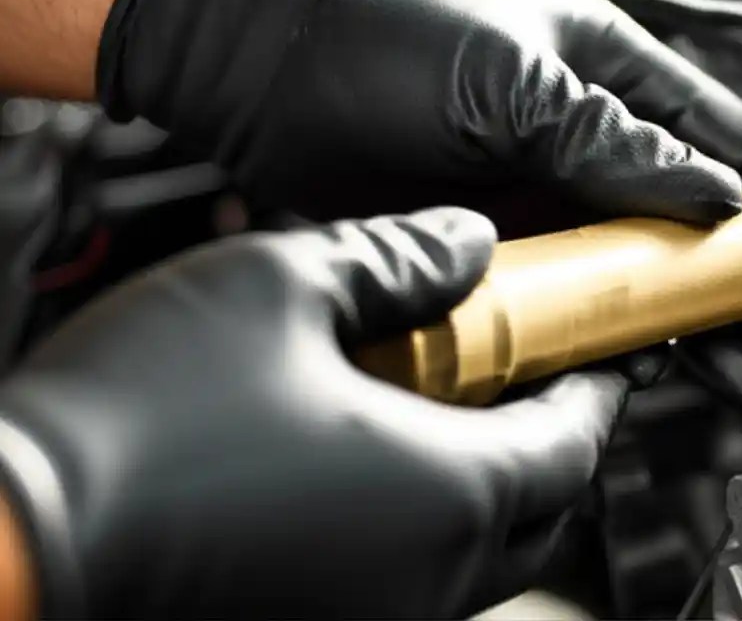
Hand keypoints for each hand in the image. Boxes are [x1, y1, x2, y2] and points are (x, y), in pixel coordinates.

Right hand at [0, 208, 628, 618]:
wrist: (24, 530)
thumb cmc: (140, 420)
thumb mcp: (283, 285)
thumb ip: (397, 258)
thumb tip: (464, 242)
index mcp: (449, 493)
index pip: (577, 442)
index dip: (598, 388)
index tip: (600, 350)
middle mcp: (430, 575)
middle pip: (547, 510)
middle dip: (555, 439)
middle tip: (534, 375)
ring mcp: (377, 614)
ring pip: (484, 552)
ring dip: (492, 480)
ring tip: (454, 406)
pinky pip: (418, 576)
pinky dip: (429, 520)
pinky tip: (376, 461)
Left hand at [97, 0, 741, 409]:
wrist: (258, 65)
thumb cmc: (380, 27)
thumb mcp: (512, 76)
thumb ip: (614, 141)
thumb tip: (717, 197)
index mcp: (612, 77)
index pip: (726, 143)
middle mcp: (586, 147)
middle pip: (698, 232)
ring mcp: (542, 207)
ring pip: (644, 282)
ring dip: (699, 332)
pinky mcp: (494, 258)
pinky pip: (572, 311)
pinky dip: (611, 346)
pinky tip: (645, 373)